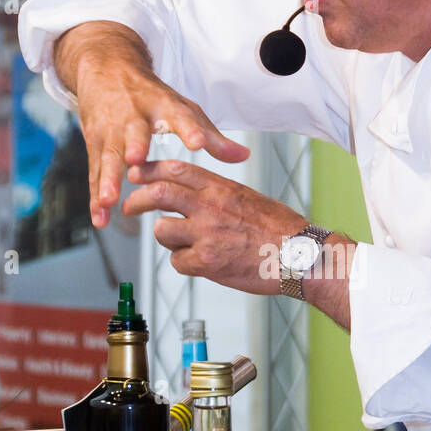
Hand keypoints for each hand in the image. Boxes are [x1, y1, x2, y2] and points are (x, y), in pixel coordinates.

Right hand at [58, 22, 249, 226]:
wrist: (107, 70)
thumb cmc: (151, 96)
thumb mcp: (183, 109)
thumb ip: (212, 136)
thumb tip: (243, 156)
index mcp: (162, 106)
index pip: (178, 116)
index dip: (189, 129)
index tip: (198, 143)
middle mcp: (134, 116)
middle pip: (134, 132)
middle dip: (134, 145)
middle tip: (137, 161)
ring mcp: (111, 129)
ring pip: (109, 155)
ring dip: (108, 178)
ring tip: (110, 198)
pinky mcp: (94, 143)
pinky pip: (95, 172)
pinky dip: (96, 196)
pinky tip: (101, 217)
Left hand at [123, 159, 306, 292]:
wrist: (300, 255)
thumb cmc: (281, 229)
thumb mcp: (248, 197)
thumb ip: (218, 194)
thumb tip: (195, 194)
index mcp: (221, 187)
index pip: (175, 168)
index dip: (149, 169)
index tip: (136, 174)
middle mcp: (210, 207)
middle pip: (157, 193)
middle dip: (136, 200)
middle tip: (129, 207)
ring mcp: (207, 235)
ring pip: (161, 230)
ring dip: (165, 237)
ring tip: (180, 242)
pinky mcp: (208, 262)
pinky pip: (177, 262)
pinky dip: (183, 263)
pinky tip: (199, 263)